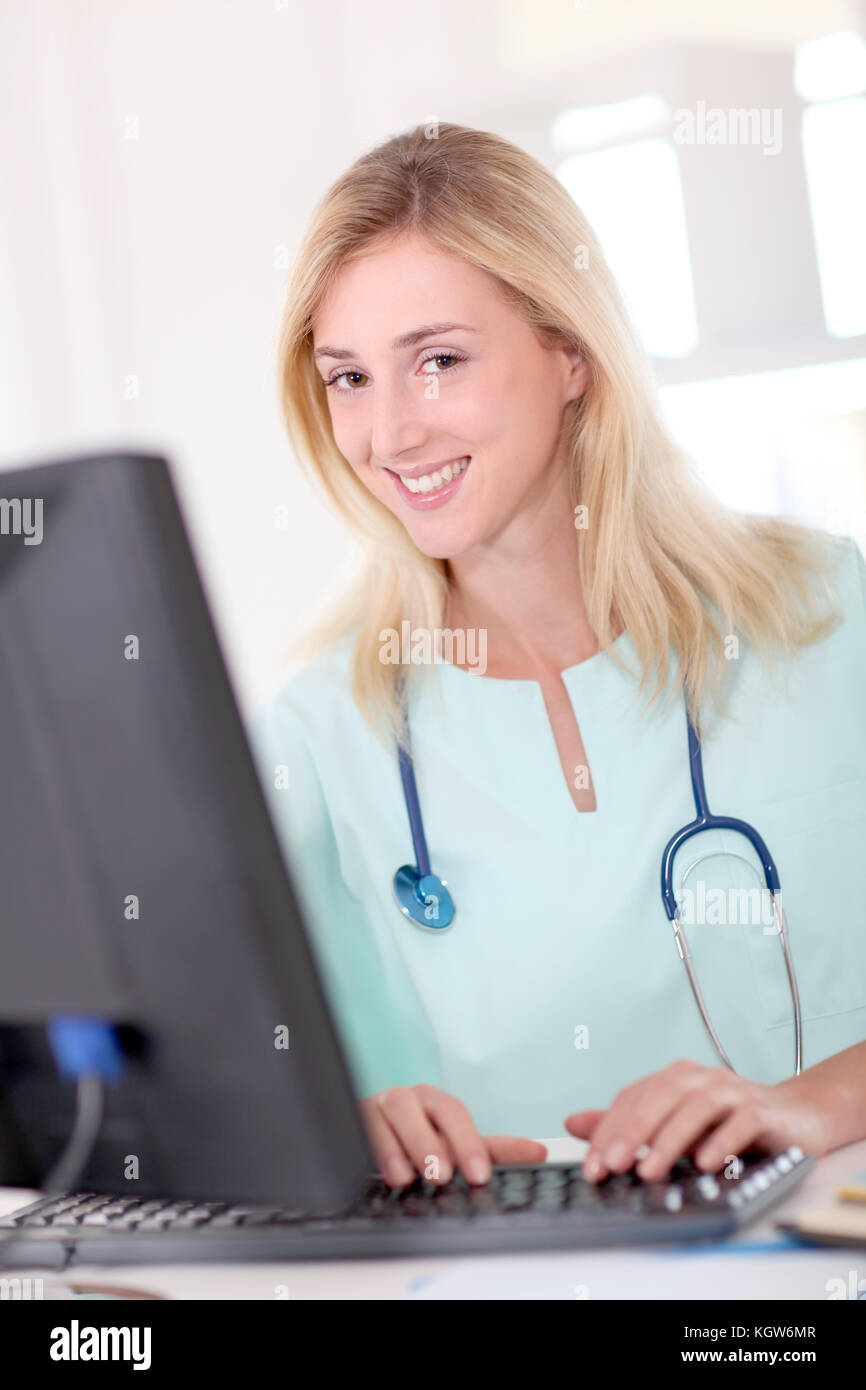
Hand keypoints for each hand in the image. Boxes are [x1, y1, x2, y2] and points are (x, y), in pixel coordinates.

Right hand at [361, 1083, 546, 1186]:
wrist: (367, 1132)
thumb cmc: (416, 1140)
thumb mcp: (454, 1148)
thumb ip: (493, 1151)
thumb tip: (539, 1153)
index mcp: (436, 1102)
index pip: (458, 1114)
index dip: (470, 1144)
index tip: (480, 1176)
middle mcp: (411, 1098)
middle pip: (430, 1109)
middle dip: (439, 1142)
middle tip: (445, 1175)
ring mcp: (381, 1104)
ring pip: (395, 1111)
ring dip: (405, 1144)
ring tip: (414, 1178)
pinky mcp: (354, 1116)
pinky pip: (363, 1126)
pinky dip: (374, 1147)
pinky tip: (386, 1171)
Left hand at [564, 1060, 836, 1182]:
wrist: (795, 1116)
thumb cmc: (729, 1120)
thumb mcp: (675, 1122)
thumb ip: (627, 1123)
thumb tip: (573, 1123)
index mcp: (675, 1078)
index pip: (633, 1097)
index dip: (609, 1130)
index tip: (592, 1165)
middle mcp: (702, 1078)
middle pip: (661, 1096)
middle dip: (633, 1131)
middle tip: (612, 1165)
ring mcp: (734, 1092)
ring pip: (697, 1107)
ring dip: (670, 1140)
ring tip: (649, 1172)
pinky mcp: (763, 1111)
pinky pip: (740, 1122)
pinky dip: (721, 1141)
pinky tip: (705, 1163)